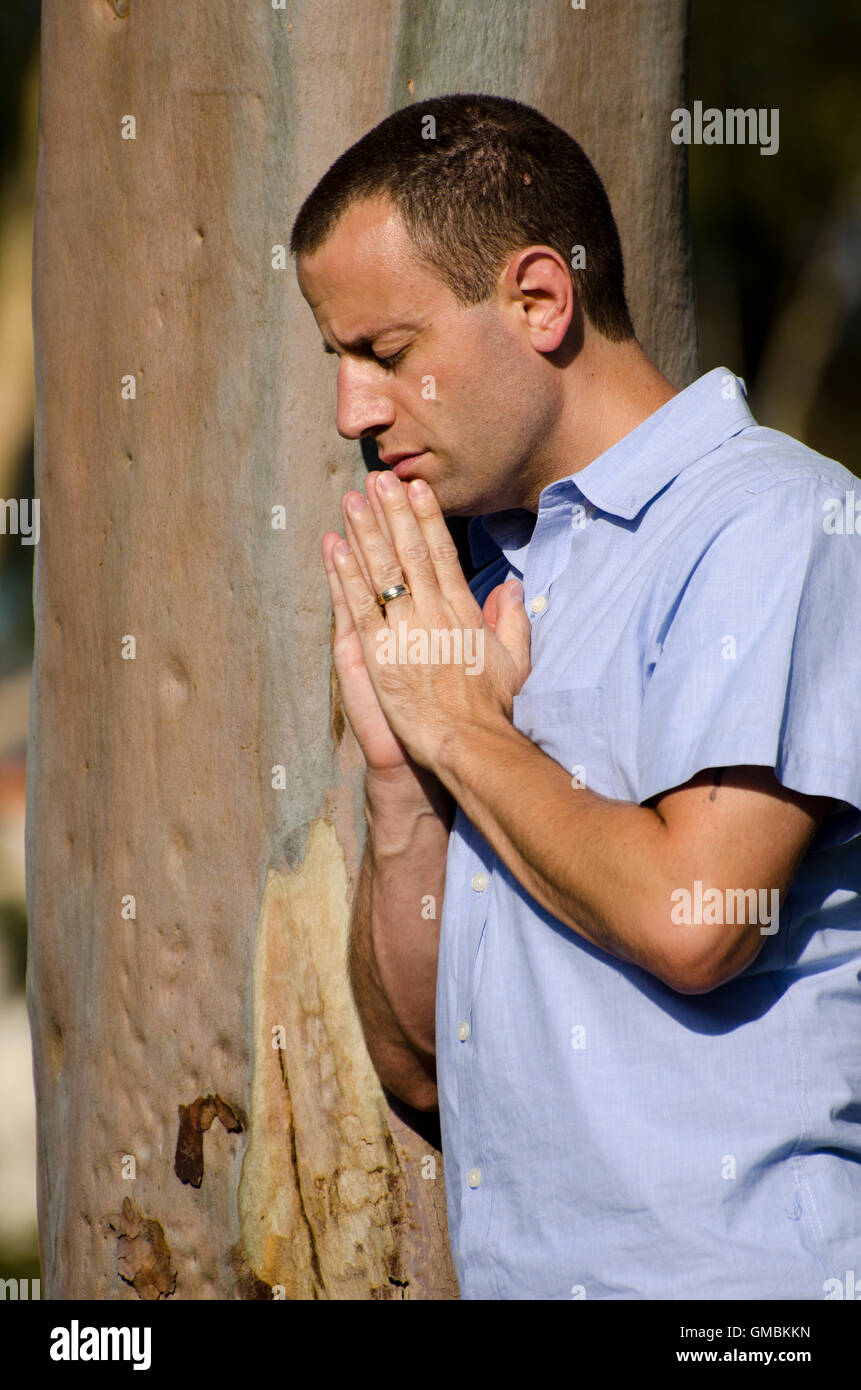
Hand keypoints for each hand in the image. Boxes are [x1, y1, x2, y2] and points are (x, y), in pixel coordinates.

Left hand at [326, 471, 531, 770]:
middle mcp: (434, 614)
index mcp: (464, 613)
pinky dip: (346, 575)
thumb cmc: (492, 709)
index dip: (427, 519)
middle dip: (393, 512)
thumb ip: (513, 621)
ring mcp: (405, 632)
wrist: (469, 743)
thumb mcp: (515, 661)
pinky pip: (359, 606)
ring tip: (352, 499)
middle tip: (379, 478)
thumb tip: (513, 588)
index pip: (442, 555)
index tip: (416, 489)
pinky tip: (335, 547)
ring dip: (365, 532)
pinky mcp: (380, 654)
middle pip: (410, 553)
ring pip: (382, 572)